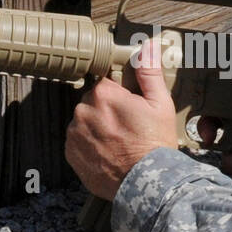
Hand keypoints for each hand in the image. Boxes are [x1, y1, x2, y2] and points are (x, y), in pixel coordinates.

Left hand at [65, 38, 177, 200]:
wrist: (145, 184)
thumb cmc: (155, 144)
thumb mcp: (160, 105)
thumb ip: (149, 73)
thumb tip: (146, 47)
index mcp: (104, 95)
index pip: (106, 84)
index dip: (120, 96)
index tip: (130, 108)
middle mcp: (84, 111)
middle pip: (93, 102)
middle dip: (107, 111)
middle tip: (127, 128)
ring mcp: (75, 134)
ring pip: (84, 121)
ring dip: (97, 128)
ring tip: (118, 143)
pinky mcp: (71, 153)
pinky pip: (77, 141)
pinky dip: (89, 145)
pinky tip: (107, 152)